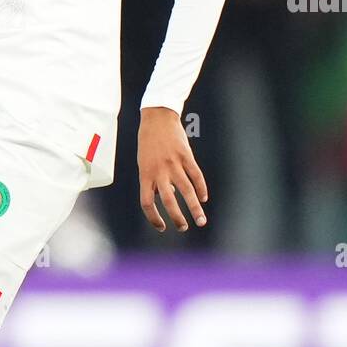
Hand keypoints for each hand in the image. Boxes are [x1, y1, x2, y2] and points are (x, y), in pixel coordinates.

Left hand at [137, 107, 207, 232]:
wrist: (157, 118)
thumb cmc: (148, 143)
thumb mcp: (144, 163)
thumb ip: (152, 180)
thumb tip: (163, 197)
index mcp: (145, 174)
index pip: (147, 203)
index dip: (154, 218)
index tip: (162, 227)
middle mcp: (158, 171)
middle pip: (169, 201)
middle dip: (177, 218)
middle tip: (184, 228)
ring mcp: (173, 163)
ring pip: (186, 191)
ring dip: (194, 208)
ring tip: (201, 220)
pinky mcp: (186, 155)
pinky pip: (196, 176)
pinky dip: (201, 189)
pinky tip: (203, 198)